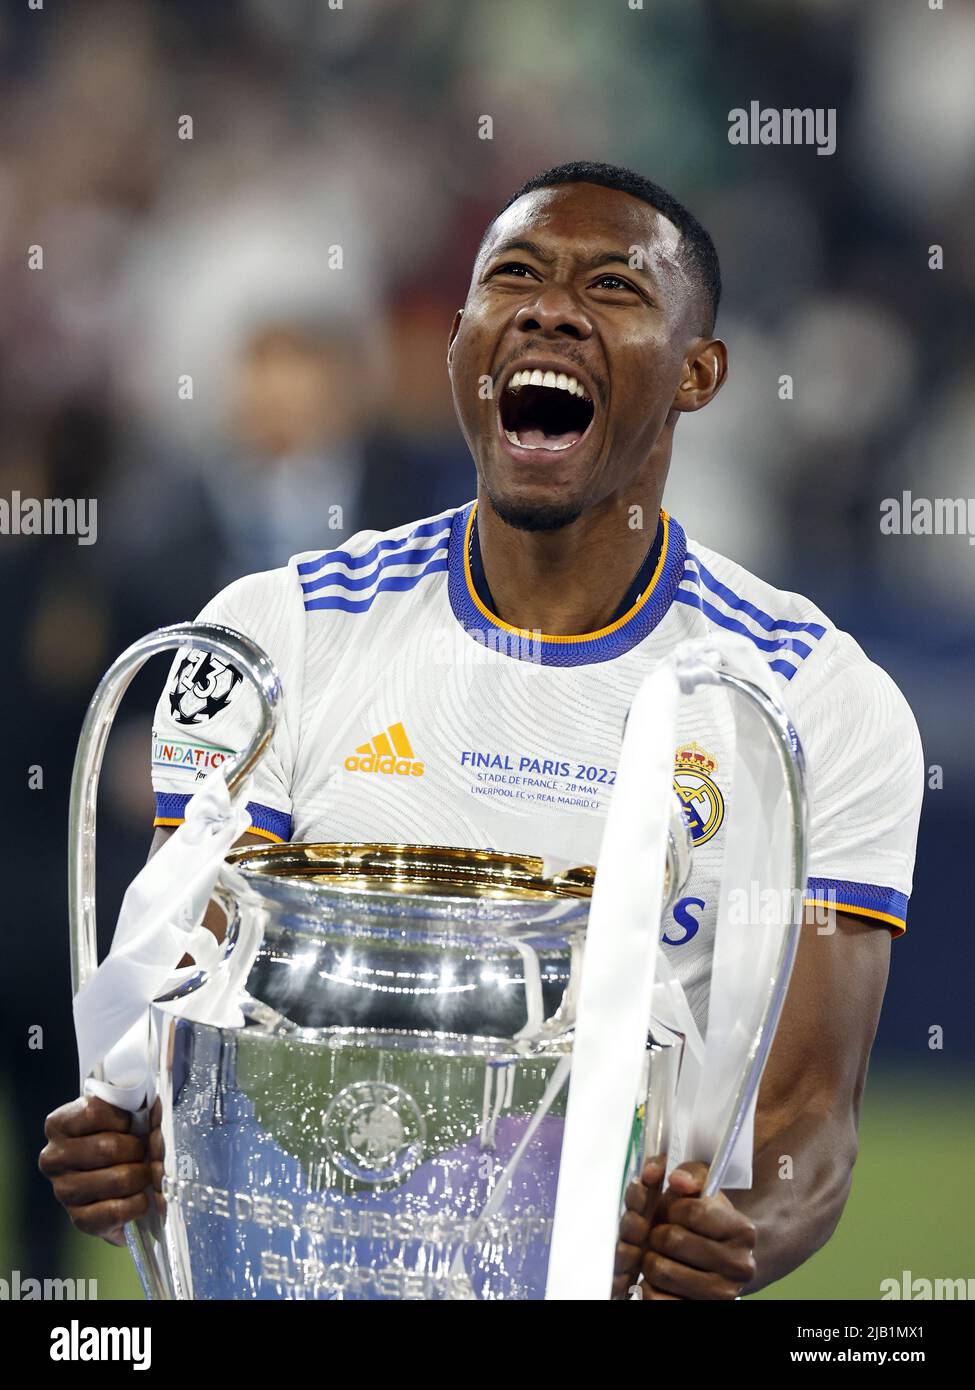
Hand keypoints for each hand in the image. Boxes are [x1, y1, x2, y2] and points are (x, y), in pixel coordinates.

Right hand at [39, 1095, 156, 1244]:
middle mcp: (53, 1158)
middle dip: (139, 1148)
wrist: (114, 1177)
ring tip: (144, 1172)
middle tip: (147, 1151)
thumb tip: (155, 1110)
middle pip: (109, 1148)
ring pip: (118, 1180)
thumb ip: (132, 1106)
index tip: (133, 1122)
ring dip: (142, 1176)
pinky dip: (138, 1203)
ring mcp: (63, 1191)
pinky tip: (140, 1196)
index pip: (94, 1113)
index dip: (124, 1117)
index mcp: (59, 1125)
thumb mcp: (120, 1112)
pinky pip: (118, 1211)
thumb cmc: (118, 1135)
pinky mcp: (79, 1219)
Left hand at [614, 1159, 756, 1299]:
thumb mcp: (703, 1187)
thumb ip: (689, 1173)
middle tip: (662, 1234)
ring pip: (661, 1270)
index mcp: (743, 1231)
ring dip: (650, 1259)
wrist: (718, 1260)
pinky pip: (657, 1300)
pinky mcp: (703, 1310)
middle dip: (657, 1232)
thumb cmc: (704, 1222)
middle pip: (672, 1240)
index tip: (674, 1210)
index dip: (673, 1206)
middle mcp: (740, 1266)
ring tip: (660, 1255)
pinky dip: (648, 1286)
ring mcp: (722, 1294)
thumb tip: (677, 1180)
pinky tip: (657, 1278)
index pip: (693, 1210)